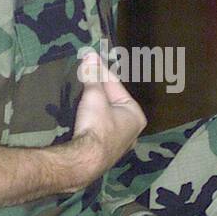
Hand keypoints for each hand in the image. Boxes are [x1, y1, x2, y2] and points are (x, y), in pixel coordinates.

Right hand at [69, 50, 146, 184]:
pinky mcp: (105, 153)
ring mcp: (119, 145)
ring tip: (81, 91)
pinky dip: (92, 120)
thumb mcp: (94, 96)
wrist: (84, 160)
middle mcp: (132, 131)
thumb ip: (92, 76)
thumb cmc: (97, 126)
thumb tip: (90, 55)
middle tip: (84, 74)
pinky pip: (99, 130)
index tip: (90, 60)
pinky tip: (82, 115)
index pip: (116, 87)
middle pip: (112, 102)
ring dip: (94, 104)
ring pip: (105, 116)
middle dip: (98, 89)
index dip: (101, 72)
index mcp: (136, 115)